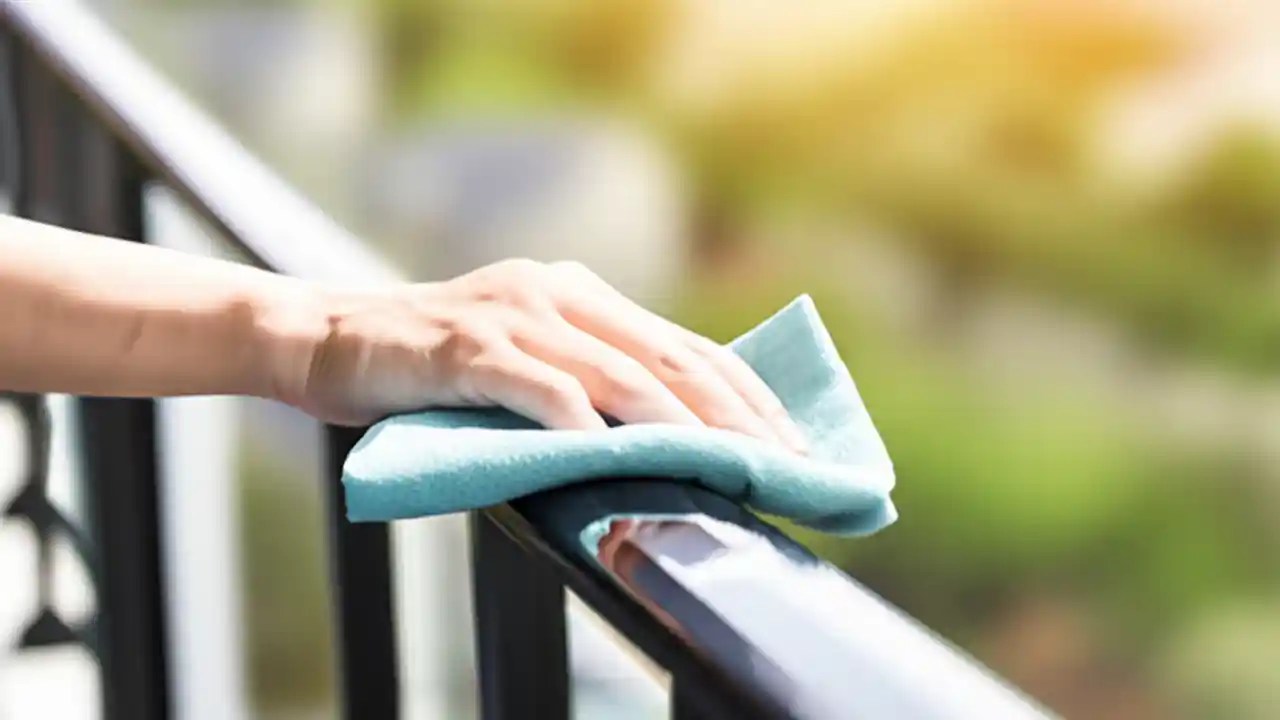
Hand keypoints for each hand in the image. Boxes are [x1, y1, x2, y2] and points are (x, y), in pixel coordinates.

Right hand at [282, 259, 806, 451]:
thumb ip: (590, 378)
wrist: (330, 337)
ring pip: (612, 370)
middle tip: (779, 462)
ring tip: (719, 462)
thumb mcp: (527, 359)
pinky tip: (602, 450)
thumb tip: (672, 434)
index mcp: (581, 295)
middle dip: (733, 414)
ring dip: (673, 421)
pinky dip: (571, 416)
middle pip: (668, 356)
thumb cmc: (434, 366)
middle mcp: (556, 294)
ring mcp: (511, 316)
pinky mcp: (462, 346)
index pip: (687, 345)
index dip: (746, 394)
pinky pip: (531, 383)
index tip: (791, 442)